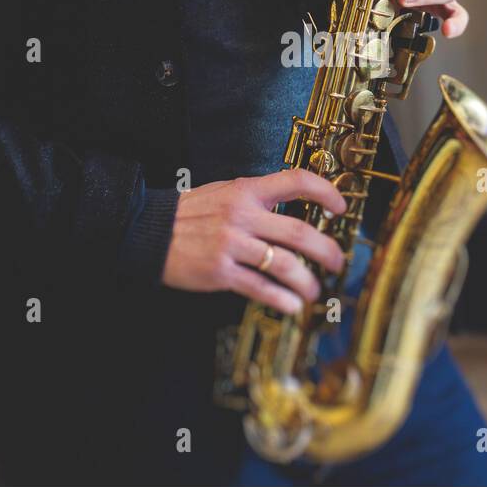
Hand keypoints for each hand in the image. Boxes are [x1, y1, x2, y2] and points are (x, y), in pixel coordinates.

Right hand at [161, 170, 347, 314]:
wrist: (146, 231)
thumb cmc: (188, 213)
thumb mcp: (222, 192)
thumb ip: (255, 196)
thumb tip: (291, 204)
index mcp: (246, 191)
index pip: (295, 182)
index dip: (325, 192)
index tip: (340, 207)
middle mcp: (242, 216)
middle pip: (298, 233)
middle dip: (325, 250)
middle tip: (336, 261)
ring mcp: (231, 245)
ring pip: (284, 264)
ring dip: (306, 281)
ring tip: (314, 290)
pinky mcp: (220, 272)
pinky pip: (259, 287)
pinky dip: (281, 299)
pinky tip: (292, 305)